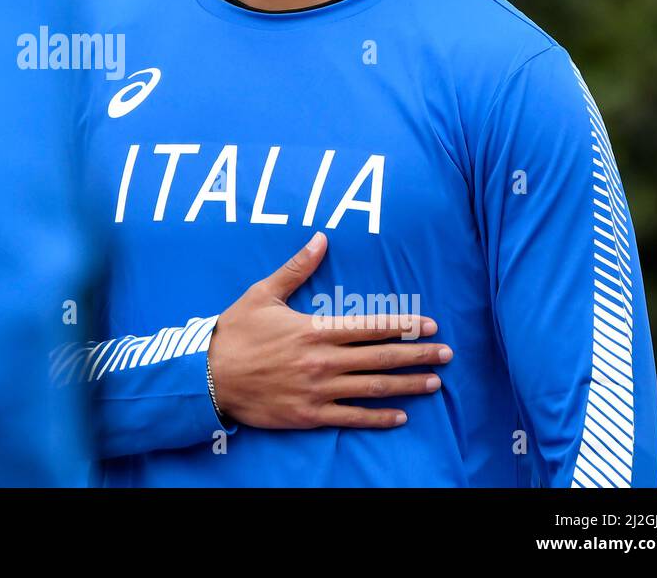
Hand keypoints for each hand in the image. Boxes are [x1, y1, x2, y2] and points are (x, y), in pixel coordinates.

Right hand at [207, 231, 451, 428]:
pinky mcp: (309, 414)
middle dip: (418, 355)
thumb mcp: (262, 293)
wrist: (209, 375)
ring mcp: (318, 390)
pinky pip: (352, 418)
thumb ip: (296, 268)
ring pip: (373, 388)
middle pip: (381, 358)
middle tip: (446, 354)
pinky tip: (401, 417)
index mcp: (314, 329)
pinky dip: (379, 418)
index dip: (404, 326)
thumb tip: (320, 239)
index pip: (370, 327)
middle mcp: (322, 360)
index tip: (430, 326)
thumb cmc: (235, 332)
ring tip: (434, 383)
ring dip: (407, 385)